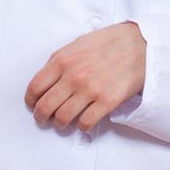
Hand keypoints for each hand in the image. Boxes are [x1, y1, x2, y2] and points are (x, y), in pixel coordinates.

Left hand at [24, 21, 146, 132]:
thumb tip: (46, 79)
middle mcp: (73, 76)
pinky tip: (84, 120)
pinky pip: (85, 123)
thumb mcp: (78, 44)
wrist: (138, 45)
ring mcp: (90, 90)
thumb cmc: (109, 43)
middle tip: (43, 119)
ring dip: (60, 123)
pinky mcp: (106, 102)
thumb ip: (60, 60)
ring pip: (63, 118)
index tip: (32, 105)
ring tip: (63, 122)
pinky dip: (82, 126)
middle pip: (45, 107)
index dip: (30, 100)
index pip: (35, 87)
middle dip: (41, 116)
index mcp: (63, 60)